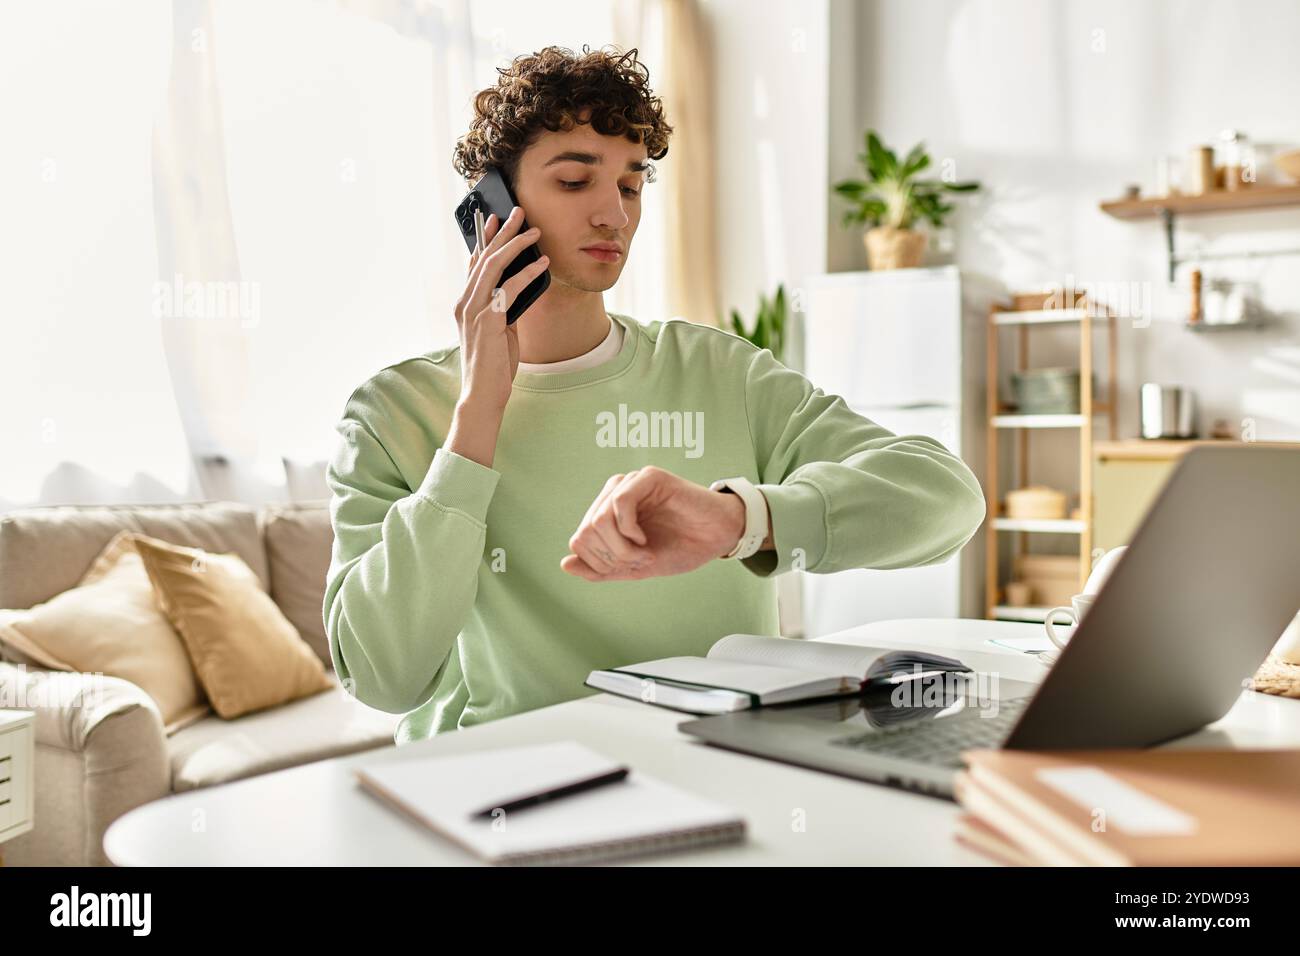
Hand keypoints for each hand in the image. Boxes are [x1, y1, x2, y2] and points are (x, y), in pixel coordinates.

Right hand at [455, 206, 548, 412]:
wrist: (483, 394)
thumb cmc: (494, 365)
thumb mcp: (500, 330)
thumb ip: (505, 308)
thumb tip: (522, 287)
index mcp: (464, 304)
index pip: (474, 264)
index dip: (484, 239)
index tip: (495, 219)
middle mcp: (464, 303)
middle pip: (484, 257)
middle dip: (503, 232)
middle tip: (519, 212)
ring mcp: (473, 310)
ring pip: (494, 266)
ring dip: (516, 245)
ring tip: (535, 232)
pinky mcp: (487, 320)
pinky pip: (509, 288)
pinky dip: (528, 273)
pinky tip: (543, 265)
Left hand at [561, 466, 751, 580]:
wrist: (718, 538)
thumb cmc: (680, 548)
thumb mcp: (635, 567)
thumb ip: (601, 568)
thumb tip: (565, 564)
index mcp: (607, 513)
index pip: (579, 540)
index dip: (600, 563)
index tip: (629, 568)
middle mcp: (614, 494)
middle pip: (586, 531)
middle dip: (612, 557)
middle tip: (640, 562)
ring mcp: (630, 483)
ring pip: (598, 518)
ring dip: (621, 547)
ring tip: (645, 553)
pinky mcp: (649, 477)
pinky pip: (619, 503)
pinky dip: (628, 529)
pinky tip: (644, 539)